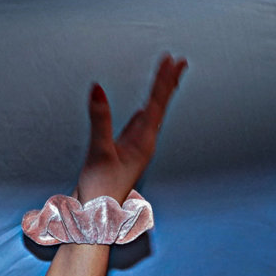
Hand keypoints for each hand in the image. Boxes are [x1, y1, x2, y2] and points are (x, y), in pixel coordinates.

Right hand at [76, 54, 186, 203]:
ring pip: (150, 114)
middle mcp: (144, 143)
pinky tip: (142, 108)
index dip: (163, 80)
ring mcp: (135, 148)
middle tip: (179, 62)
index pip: (156, 104)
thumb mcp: (99, 152)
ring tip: (167, 77)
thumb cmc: (99, 189)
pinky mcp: (124, 152)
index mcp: (143, 142)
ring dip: (158, 94)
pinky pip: (138, 125)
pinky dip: (143, 110)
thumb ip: (100, 119)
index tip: (170, 59)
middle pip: (159, 106)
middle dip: (168, 83)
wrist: (96, 216)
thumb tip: (98, 89)